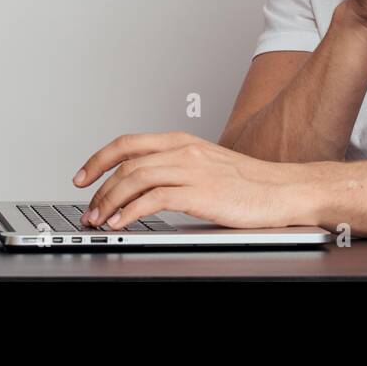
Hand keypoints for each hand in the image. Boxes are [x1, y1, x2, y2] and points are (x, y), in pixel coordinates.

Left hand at [71, 132, 316, 229]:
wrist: (285, 189)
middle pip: (125, 161)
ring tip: (99, 220)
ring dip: (109, 201)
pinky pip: (154, 199)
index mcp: (182, 141)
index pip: (128, 143)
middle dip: (98, 186)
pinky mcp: (200, 193)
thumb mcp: (207, 166)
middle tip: (87, 208)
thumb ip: (177, 169)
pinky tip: (122, 224)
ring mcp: (191, 170)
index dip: (98, 158)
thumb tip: (143, 188)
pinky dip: (131, 212)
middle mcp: (183, 150)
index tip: (81, 176)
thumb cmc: (250, 183)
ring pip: (134, 178)